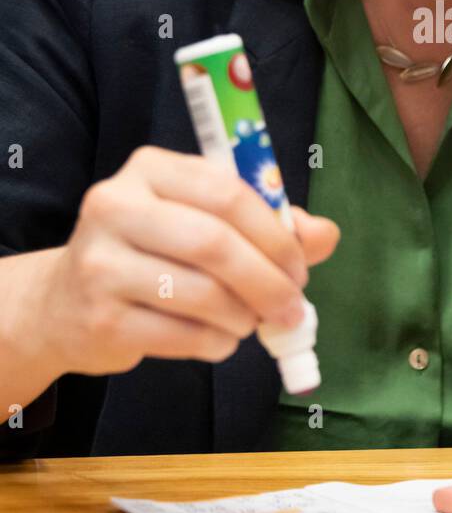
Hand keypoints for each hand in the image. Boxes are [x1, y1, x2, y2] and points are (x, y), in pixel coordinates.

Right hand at [33, 146, 339, 377]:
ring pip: (201, 294)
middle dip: (268, 281)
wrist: (64, 304)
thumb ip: (268, 224)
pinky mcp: (100, 317)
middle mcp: (115, 206)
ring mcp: (101, 263)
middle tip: (292, 307)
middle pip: (214, 243)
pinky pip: (182, 335)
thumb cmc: (152, 255)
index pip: (227, 191)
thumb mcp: (203, 222)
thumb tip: (327, 235)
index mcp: (149, 169)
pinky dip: (216, 343)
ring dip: (243, 316)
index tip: (301, 265)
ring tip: (250, 321)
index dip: (275, 232)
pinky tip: (219, 339)